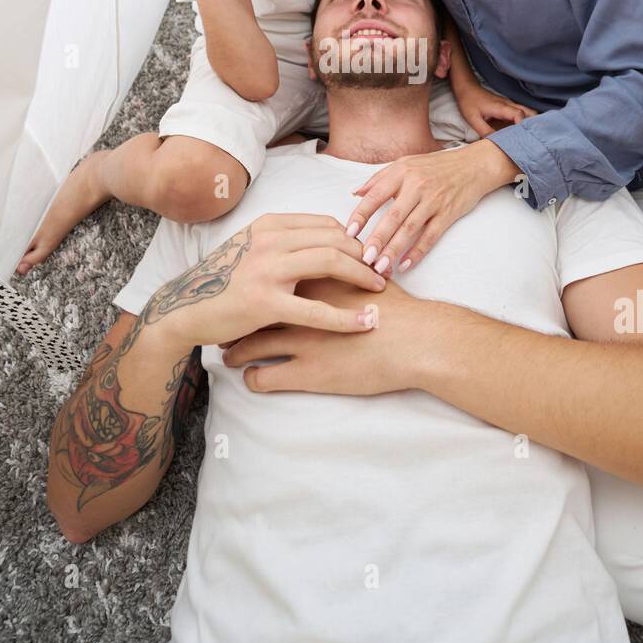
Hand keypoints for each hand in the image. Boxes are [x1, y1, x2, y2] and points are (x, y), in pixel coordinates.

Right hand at [151, 213, 386, 353]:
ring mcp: (266, 270)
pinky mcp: (264, 302)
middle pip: (335, 238)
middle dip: (366, 254)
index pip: (327, 224)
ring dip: (362, 275)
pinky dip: (347, 317)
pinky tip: (367, 322)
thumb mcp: (253, 249)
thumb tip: (332, 241)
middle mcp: (269, 240)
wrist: (186, 309)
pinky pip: (317, 309)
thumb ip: (286, 242)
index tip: (371, 254)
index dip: (355, 239)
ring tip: (379, 290)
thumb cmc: (225, 281)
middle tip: (384, 271)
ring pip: (331, 262)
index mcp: (270, 225)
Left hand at [219, 275, 424, 394]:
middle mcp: (299, 307)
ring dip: (236, 349)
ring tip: (228, 353)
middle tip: (226, 321)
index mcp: (312, 281)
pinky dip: (253, 378)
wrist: (415, 341)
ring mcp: (299, 340)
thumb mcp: (368, 281)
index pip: (270, 278)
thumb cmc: (401, 312)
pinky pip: (265, 377)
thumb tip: (344, 264)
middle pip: (253, 309)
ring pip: (251, 345)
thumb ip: (347, 272)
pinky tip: (251, 378)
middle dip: (235, 316)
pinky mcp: (306, 372)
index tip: (242, 292)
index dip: (253, 286)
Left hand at [343, 139, 521, 274]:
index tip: (348, 232)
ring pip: (410, 229)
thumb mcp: (406, 163)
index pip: (376, 195)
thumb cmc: (436, 166)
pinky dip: (418, 251)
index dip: (361, 215)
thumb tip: (355, 193)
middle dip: (378, 239)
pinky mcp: (448, 213)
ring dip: (394, 250)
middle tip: (364, 258)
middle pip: (393, 216)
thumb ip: (379, 178)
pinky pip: (431, 236)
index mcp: (402, 173)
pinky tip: (405, 264)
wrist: (474, 165)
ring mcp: (434, 201)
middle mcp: (417, 186)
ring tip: (381, 267)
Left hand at [455, 82, 537, 136]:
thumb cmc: (469, 102)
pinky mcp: (509, 107)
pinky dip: (526, 122)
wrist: (467, 89)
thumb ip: (484, 131)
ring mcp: (510, 105)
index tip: (523, 137)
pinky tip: (522, 132)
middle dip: (534, 125)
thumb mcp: (472, 119)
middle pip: (530, 112)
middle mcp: (509, 105)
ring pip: (528, 112)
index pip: (519, 114)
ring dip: (531, 123)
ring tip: (529, 137)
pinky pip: (522, 114)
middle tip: (531, 139)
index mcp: (501, 107)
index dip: (523, 126)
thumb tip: (495, 143)